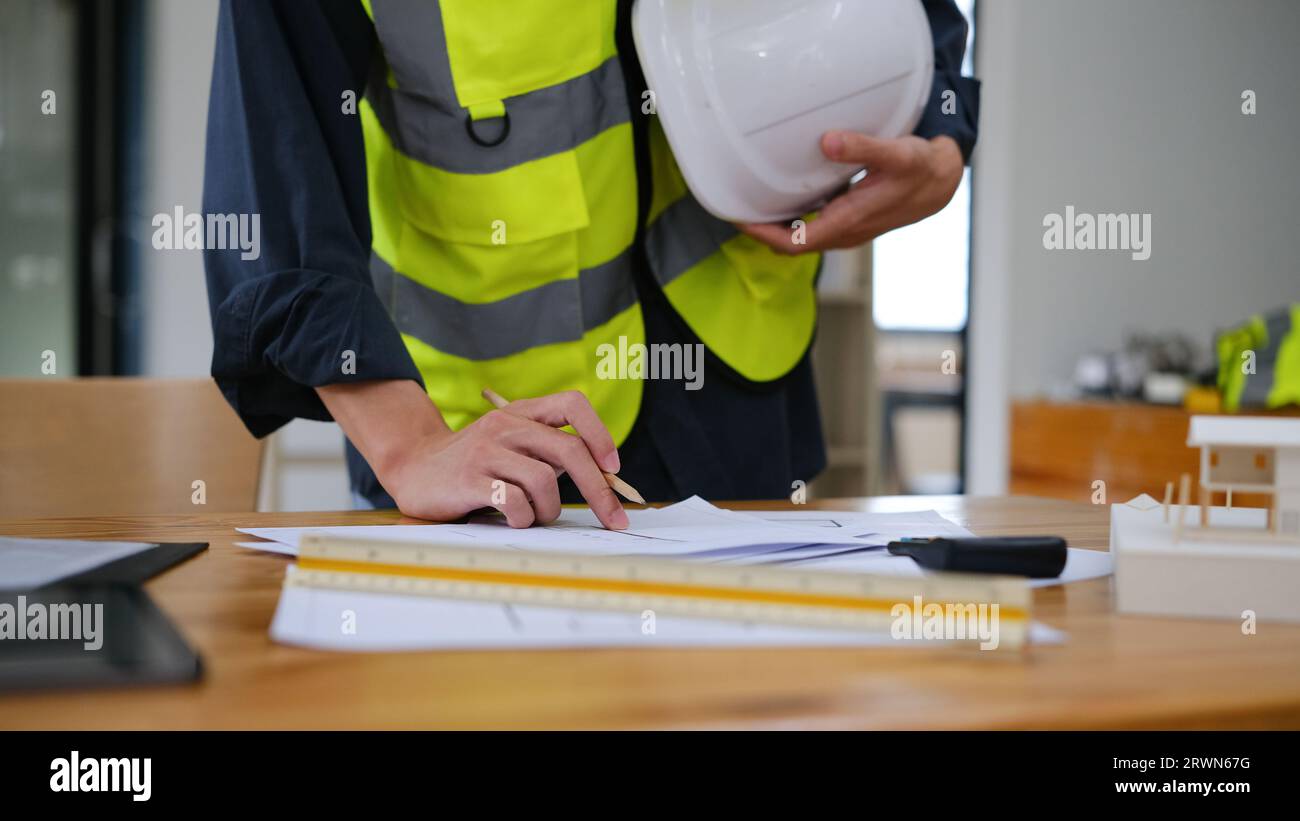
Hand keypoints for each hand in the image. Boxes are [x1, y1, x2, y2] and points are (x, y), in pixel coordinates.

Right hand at [317, 382, 627, 529]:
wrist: (413, 466)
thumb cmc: (475, 464)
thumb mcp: (512, 446)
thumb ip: (549, 454)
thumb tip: (604, 479)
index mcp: (522, 414)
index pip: (572, 405)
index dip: (599, 434)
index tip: (612, 468)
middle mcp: (505, 426)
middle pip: (568, 451)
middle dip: (598, 490)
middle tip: (612, 519)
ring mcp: (486, 451)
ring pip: (543, 481)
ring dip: (549, 509)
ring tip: (535, 516)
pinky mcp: (469, 479)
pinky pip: (514, 502)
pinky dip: (523, 518)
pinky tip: (513, 520)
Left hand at [740, 133, 964, 253]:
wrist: (943, 181)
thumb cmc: (921, 168)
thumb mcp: (897, 154)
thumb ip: (863, 148)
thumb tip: (828, 141)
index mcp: (848, 222)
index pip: (794, 242)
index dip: (762, 234)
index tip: (737, 217)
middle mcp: (844, 232)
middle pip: (791, 243)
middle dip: (761, 230)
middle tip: (734, 205)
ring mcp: (846, 228)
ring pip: (801, 235)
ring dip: (776, 224)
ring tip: (750, 200)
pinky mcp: (850, 219)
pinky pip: (813, 224)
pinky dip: (794, 215)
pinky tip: (783, 193)